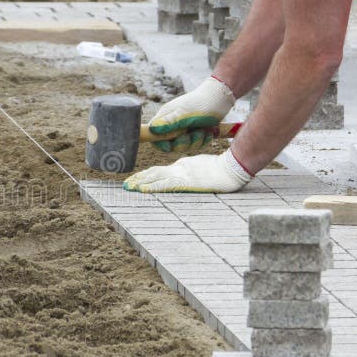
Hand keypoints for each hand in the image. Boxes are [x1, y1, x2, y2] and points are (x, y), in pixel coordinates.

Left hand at [123, 151, 251, 193]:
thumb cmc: (221, 169)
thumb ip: (190, 171)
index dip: (146, 175)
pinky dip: (151, 187)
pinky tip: (141, 189)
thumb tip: (183, 175)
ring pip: (155, 177)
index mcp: (183, 166)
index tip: (136, 180)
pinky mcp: (185, 182)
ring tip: (128, 187)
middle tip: (125, 184)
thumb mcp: (201, 168)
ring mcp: (182, 174)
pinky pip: (164, 185)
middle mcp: (179, 169)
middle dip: (139, 178)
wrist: (231, 169)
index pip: (161, 170)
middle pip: (154, 173)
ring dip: (140, 183)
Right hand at [149, 77, 234, 151]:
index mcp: (166, 117)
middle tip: (194, 134)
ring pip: (185, 145)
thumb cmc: (203, 102)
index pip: (153, 134)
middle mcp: (173, 123)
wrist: (221, 97)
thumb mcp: (185, 114)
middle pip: (170, 144)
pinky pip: (196, 143)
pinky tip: (209, 131)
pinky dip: (204, 139)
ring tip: (204, 130)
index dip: (159, 143)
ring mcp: (184, 128)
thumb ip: (169, 122)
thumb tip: (152, 129)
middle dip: (183, 143)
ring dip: (196, 140)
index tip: (170, 146)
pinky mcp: (195, 131)